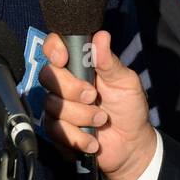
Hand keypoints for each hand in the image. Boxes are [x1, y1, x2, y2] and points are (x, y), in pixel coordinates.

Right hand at [39, 29, 157, 179]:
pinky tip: (93, 140)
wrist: (132, 144)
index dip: (53, 48)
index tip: (63, 58)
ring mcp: (60, 107)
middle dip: (71, 88)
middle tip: (94, 96)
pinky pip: (55, 129)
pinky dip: (77, 136)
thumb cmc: (129, 107)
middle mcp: (66, 83)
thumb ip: (110, 62)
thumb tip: (101, 35)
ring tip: (102, 120)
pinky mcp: (58, 130)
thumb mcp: (126, 82)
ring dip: (81, 115)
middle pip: (48, 76)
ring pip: (52, 104)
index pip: (55, 47)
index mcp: (81, 66)